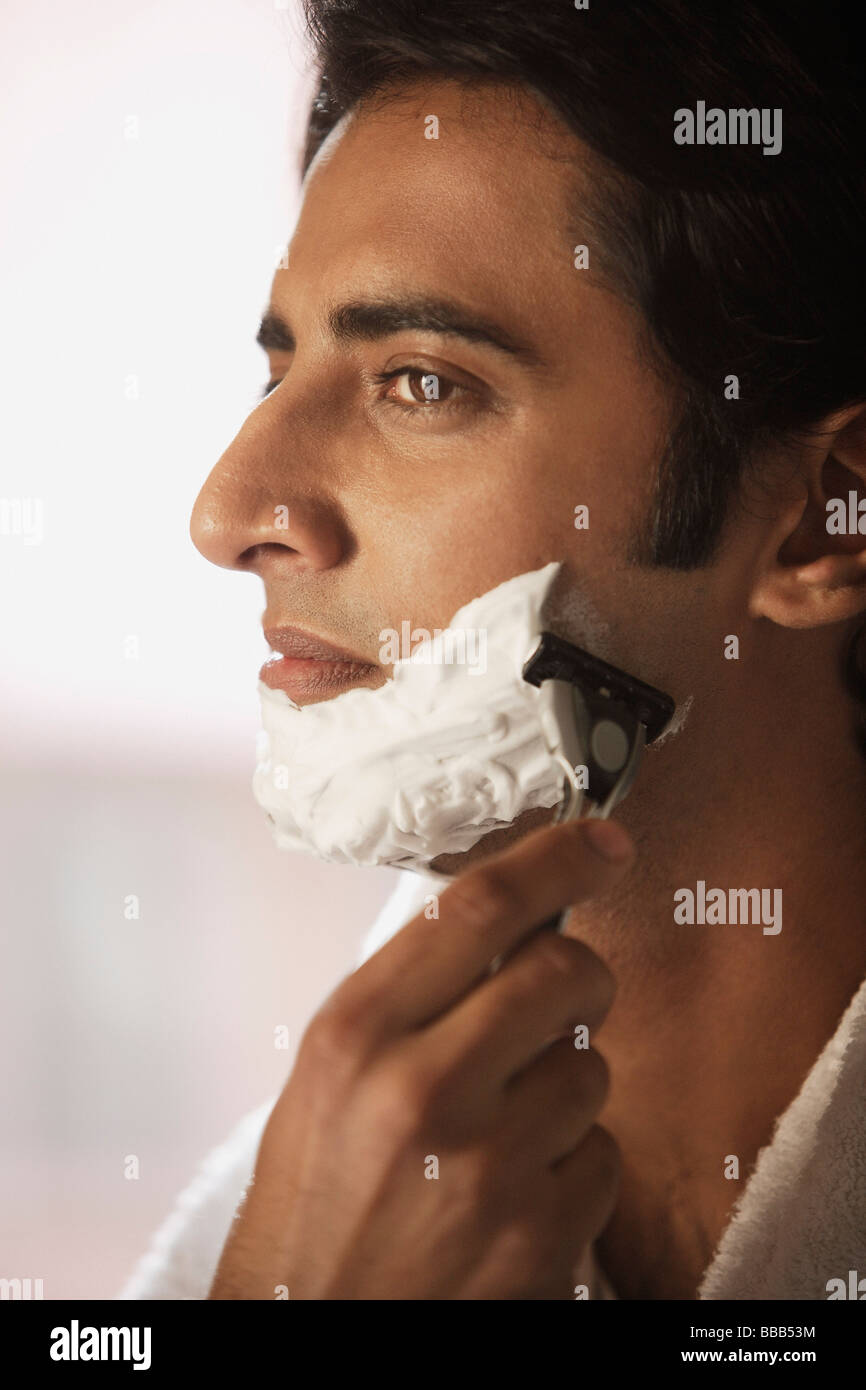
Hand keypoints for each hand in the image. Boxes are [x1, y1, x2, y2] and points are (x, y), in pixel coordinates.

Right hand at [209, 816, 633, 1299]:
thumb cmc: (313, 1205)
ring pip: (594, 1070)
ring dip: (567, 1088)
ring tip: (504, 1131)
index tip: (603, 843)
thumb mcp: (327, 1077)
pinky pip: (603, 1156)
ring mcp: (489, 1166)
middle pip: (565, 973)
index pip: (480, 907)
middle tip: (559, 1002)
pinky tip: (516, 1193)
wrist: (310, 1332)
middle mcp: (423, 1089)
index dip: (557, 859)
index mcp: (357, 1034)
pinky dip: (573, 1167)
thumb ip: (411, 997)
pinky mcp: (541, 1236)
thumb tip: (513, 923)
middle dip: (580, 979)